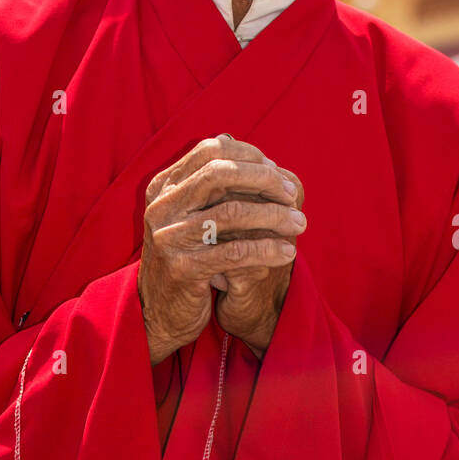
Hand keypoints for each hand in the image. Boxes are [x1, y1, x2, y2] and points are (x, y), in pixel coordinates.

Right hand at [137, 134, 303, 365]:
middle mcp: (161, 206)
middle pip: (219, 173)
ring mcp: (168, 237)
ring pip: (231, 212)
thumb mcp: (191, 215)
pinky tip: (288, 253)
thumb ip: (212, 184)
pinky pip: (234, 252)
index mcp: (163, 186)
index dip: (250, 156)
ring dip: (274, 217)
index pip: (210, 150)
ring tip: (299, 225)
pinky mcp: (182, 269)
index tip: (278, 172)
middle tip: (293, 194)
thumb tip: (245, 146)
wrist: (158, 313)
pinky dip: (266, 249)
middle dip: (264, 179)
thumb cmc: (186, 258)